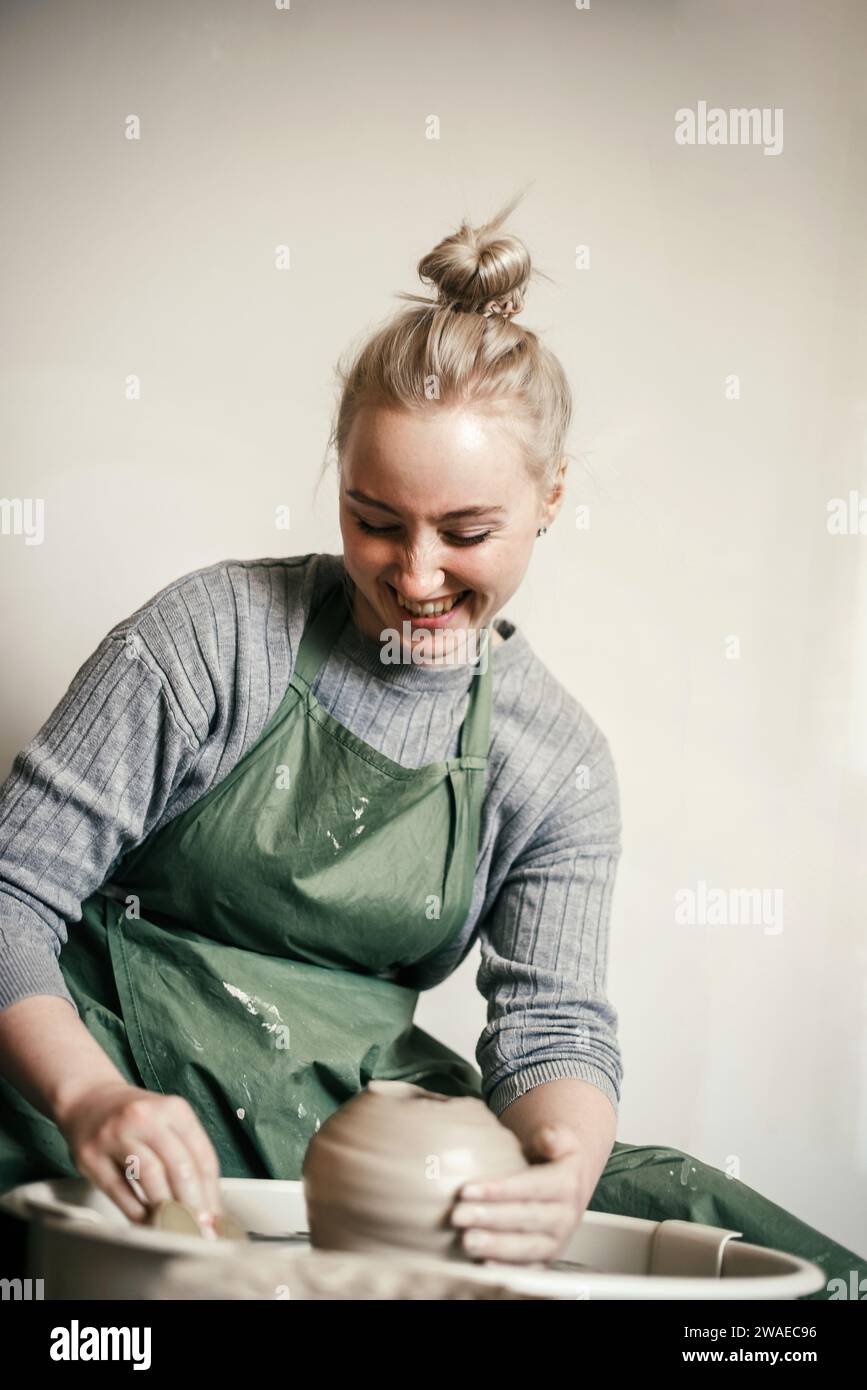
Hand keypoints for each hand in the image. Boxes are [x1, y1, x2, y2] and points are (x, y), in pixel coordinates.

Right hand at [55, 1081, 221, 1226]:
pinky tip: (146, 1222)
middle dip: (192, 1204)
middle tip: (198, 1229)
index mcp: (173, 1108)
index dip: (211, 1191)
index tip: (215, 1217)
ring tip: (175, 1228)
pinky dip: (136, 1211)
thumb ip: (187, 1154)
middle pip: (179, 1166)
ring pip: (150, 1177)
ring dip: (166, 1209)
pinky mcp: (91, 1156)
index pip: (202, 1155)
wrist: (88, 1098)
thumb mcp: (167, 1121)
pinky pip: (119, 1190)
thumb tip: (206, 1204)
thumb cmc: (135, 1117)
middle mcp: (145, 1117)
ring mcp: (116, 1135)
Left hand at [450, 1123, 589, 1264]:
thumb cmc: (554, 1158)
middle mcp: (565, 1216)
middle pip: (524, 1218)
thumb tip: (547, 1138)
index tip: (466, 1190)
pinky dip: (506, 1268)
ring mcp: (557, 1241)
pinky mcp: (547, 1258)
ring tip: (466, 1241)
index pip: (529, 1187)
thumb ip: (553, 1135)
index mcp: (566, 1184)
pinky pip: (527, 1268)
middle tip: (457, 1216)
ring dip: (495, 1246)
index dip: (498, 1189)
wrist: (571, 1185)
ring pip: (526, 1248)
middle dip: (489, 1218)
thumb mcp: (561, 1139)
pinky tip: (483, 1264)